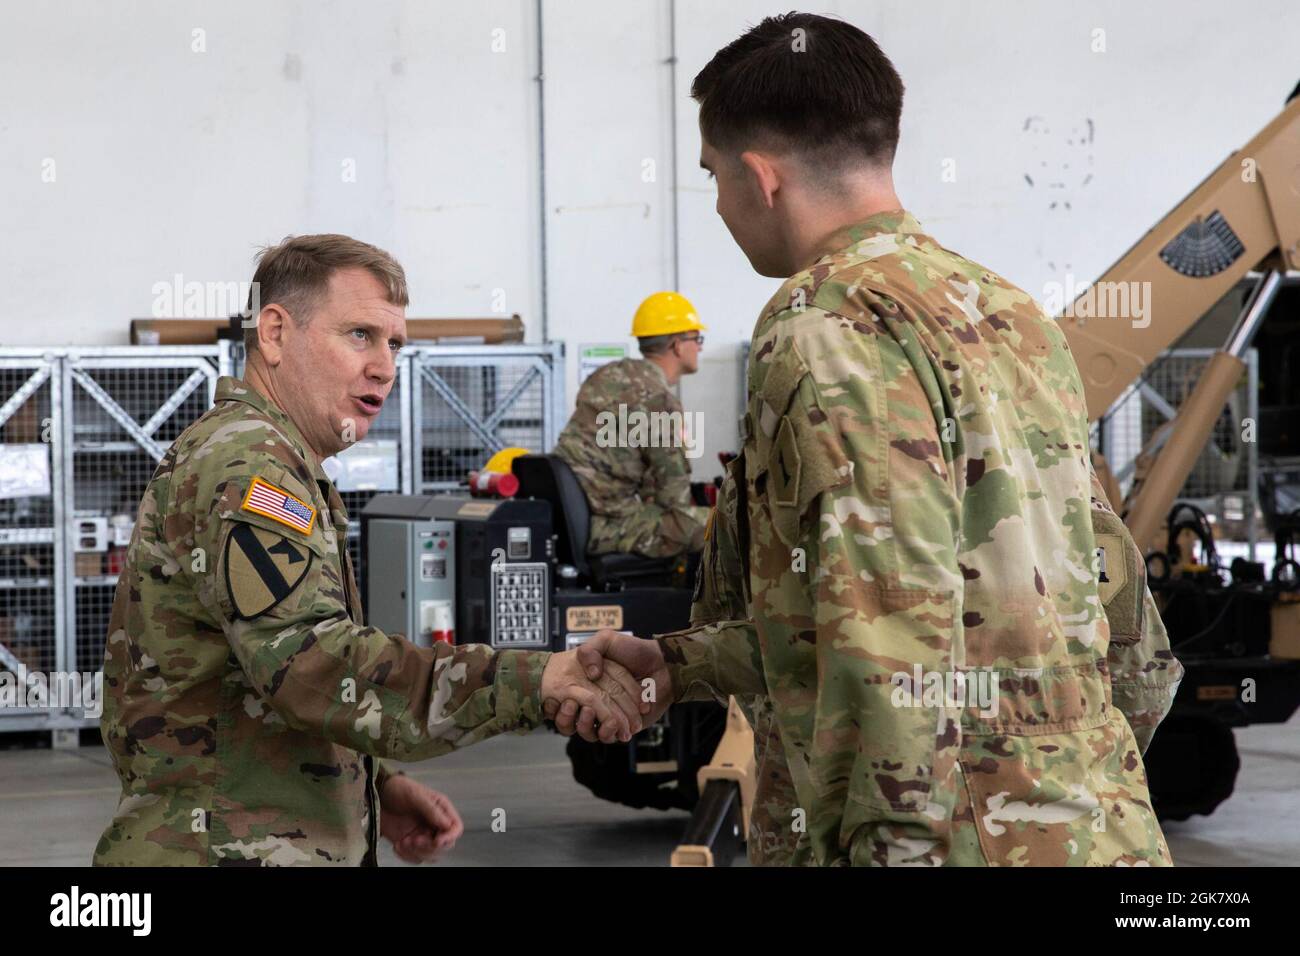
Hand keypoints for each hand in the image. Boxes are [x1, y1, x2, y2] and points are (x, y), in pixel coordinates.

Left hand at [379, 774, 463, 863]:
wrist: (376, 796)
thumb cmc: (397, 789)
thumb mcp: (415, 795)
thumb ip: (431, 810)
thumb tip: (447, 824)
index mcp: (441, 810)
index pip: (455, 828)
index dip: (449, 837)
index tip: (437, 840)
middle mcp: (434, 824)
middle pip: (445, 845)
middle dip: (429, 846)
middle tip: (414, 840)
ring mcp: (423, 835)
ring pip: (431, 854)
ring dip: (417, 852)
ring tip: (403, 842)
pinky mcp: (410, 844)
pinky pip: (415, 858)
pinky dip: (406, 856)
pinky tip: (397, 845)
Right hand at [544, 630, 672, 736]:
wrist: (664, 665)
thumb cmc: (636, 650)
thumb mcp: (607, 639)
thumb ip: (590, 650)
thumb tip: (588, 676)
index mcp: (588, 681)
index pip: (568, 695)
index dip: (561, 698)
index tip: (557, 696)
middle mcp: (596, 699)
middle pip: (573, 715)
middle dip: (567, 714)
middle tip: (569, 704)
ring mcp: (608, 714)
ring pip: (585, 729)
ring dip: (583, 724)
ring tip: (588, 713)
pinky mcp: (620, 726)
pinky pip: (606, 735)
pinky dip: (604, 731)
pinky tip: (610, 723)